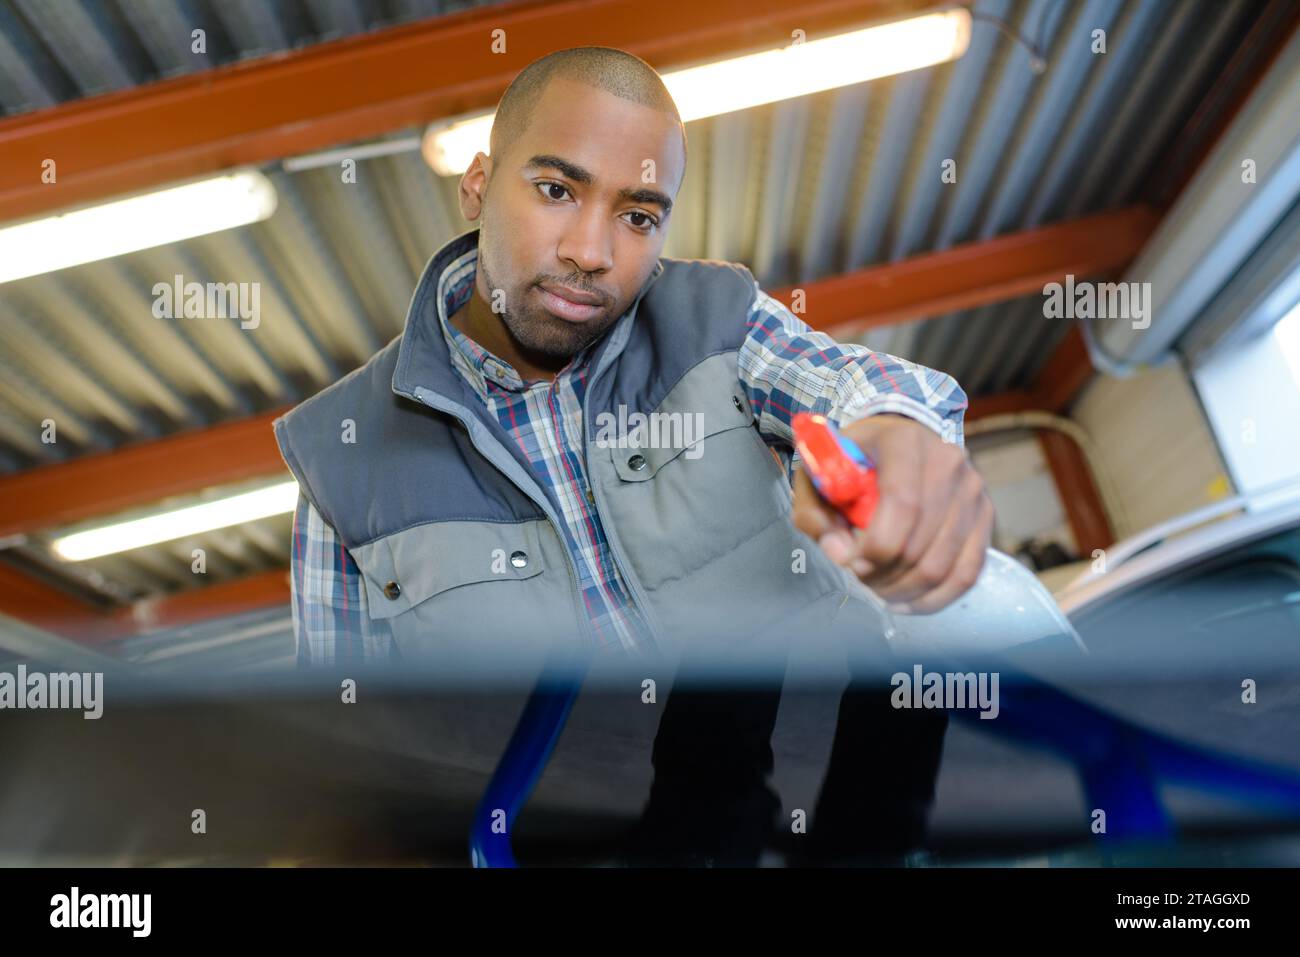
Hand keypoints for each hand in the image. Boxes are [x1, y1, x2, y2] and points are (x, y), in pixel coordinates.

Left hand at [791, 414, 992, 612]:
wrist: (899, 439)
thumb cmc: (855, 461)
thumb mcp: (819, 476)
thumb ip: (816, 514)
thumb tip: (839, 554)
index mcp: (904, 443)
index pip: (901, 504)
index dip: (875, 547)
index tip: (850, 563)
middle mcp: (947, 462)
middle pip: (920, 542)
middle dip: (884, 574)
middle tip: (860, 576)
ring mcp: (971, 490)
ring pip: (943, 565)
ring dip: (905, 589)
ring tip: (878, 587)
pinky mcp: (984, 514)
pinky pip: (967, 572)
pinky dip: (935, 597)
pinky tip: (907, 601)